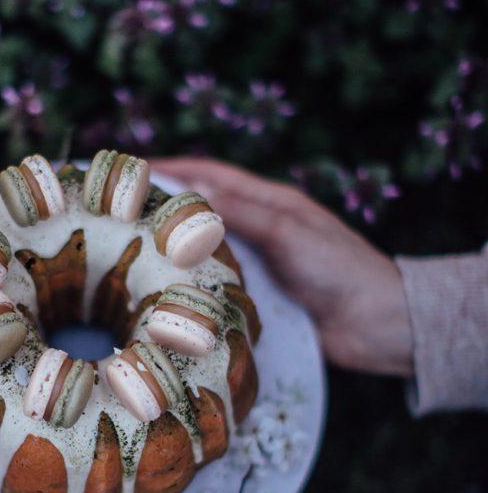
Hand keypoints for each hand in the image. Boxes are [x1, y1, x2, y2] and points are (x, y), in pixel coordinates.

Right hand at [151, 156, 413, 376]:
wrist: (377, 324)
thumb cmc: (339, 268)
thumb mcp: (287, 232)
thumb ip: (240, 212)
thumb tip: (190, 189)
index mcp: (270, 202)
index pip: (211, 175)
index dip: (172, 169)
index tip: (131, 170)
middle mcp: (259, 230)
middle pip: (201, 214)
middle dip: (161, 211)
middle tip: (116, 216)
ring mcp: (256, 266)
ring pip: (203, 254)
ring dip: (170, 254)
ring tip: (125, 256)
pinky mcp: (256, 301)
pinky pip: (215, 290)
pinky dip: (190, 289)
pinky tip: (161, 297)